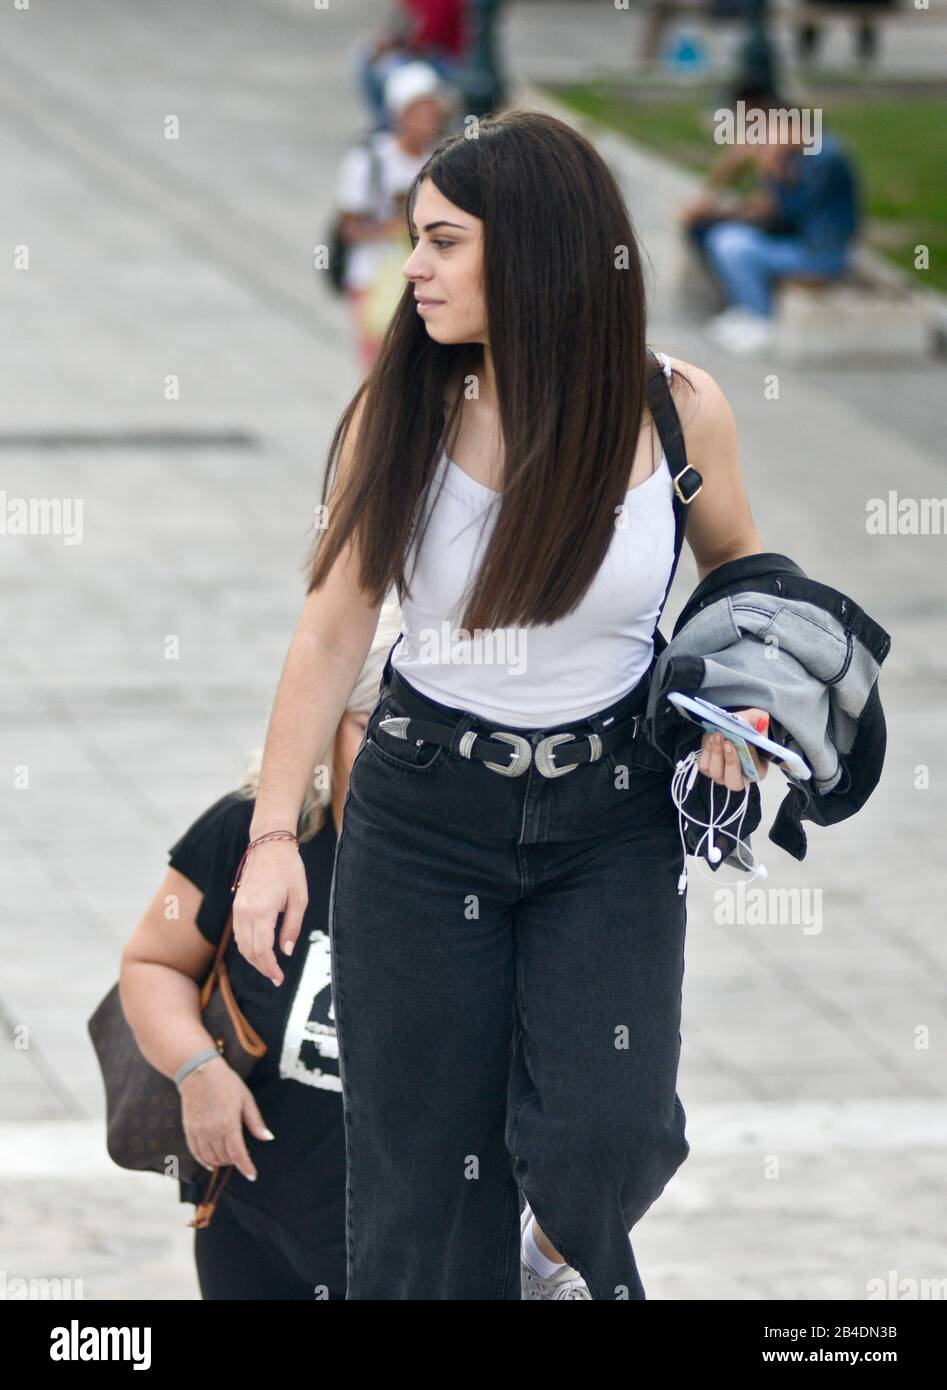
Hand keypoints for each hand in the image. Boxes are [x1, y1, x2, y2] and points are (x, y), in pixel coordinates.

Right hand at [179, 1057, 273, 1181]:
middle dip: (235, 1162)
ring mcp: (199, 1132)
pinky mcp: (189, 1130)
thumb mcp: (246, 1099)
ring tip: (230, 1158)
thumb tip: (267, 1138)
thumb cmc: (226, 1083)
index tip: (253, 1176)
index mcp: (228, 1124)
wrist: (198, 1072)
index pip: (238, 1154)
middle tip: (243, 1156)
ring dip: (221, 1162)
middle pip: (224, 1158)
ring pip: (210, 1158)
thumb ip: (255, 1121)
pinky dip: (204, 1161)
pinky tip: (211, 1163)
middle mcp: (212, 1132)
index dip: (246, 1167)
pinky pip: (196, 1153)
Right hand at [232, 840, 308, 985]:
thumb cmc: (289, 870)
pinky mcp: (237, 905)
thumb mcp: (299, 898)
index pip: (262, 949)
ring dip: (253, 959)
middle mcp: (245, 912)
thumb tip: (286, 951)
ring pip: (241, 944)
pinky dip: (247, 946)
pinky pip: (238, 933)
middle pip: (249, 950)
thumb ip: (292, 927)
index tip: (279, 978)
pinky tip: (259, 951)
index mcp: (262, 911)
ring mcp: (238, 909)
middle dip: (262, 967)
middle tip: (276, 978)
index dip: (270, 967)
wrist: (269, 846)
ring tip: (269, 968)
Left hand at [698, 708, 770, 791]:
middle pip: (733, 781)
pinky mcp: (708, 769)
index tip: (748, 743)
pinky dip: (706, 750)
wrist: (732, 725)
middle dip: (730, 761)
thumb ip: (756, 721)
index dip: (751, 758)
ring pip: (715, 772)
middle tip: (728, 742)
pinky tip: (711, 737)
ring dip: (716, 753)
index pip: (756, 771)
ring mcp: (721, 775)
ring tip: (718, 735)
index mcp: (757, 771)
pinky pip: (704, 765)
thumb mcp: (757, 719)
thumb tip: (745, 722)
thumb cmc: (749, 726)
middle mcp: (739, 777)